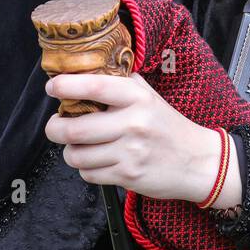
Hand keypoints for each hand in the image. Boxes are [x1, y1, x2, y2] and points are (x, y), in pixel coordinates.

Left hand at [44, 72, 223, 203]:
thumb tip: (83, 73)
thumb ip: (120, 84)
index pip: (95, 86)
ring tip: (79, 145)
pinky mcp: (127, 176)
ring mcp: (130, 152)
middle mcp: (133, 123)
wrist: (197, 160)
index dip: (67, 85)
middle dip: (55, 128)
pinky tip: (97, 161)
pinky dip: (86, 169)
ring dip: (71, 151)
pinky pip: (88, 174)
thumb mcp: (148, 96)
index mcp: (137, 97)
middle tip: (55, 126)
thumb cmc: (167, 125)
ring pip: (77, 155)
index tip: (53, 87)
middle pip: (75, 128)